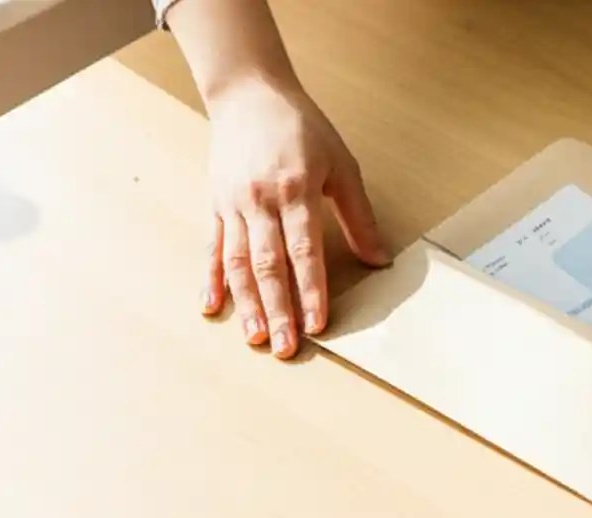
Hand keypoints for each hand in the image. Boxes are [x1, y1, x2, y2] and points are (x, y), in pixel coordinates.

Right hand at [201, 77, 388, 358]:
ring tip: (254, 338)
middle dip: (278, 309)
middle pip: (269, 265)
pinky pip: (212, 248)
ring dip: (246, 304)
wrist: (249, 94)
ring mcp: (233, 205)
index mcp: (296, 190)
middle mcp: (260, 201)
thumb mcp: (341, 165)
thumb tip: (380, 259)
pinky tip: (212, 307)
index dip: (311, 290)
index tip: (317, 324)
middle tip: (285, 348)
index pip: (304, 250)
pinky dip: (211, 279)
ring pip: (238, 263)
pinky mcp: (215, 206)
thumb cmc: (301, 128)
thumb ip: (359, 216)